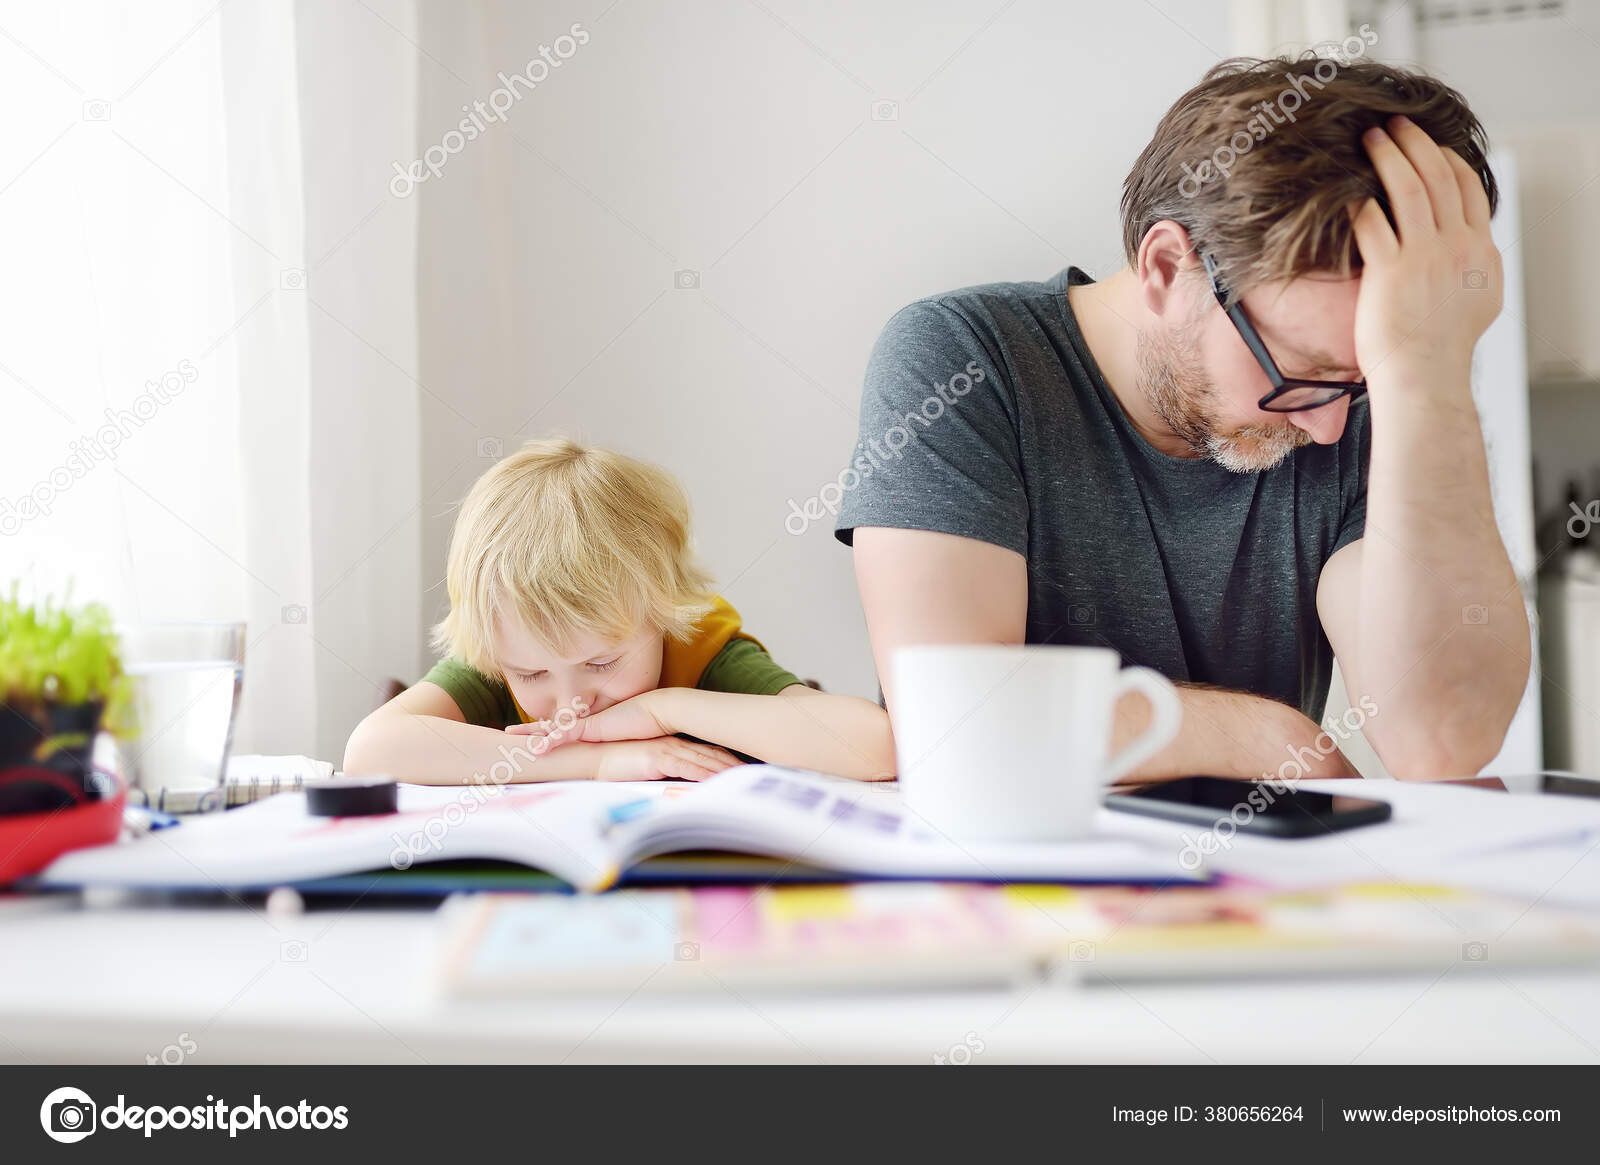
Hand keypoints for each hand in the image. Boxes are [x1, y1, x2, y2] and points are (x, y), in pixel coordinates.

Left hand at [505, 689, 672, 750]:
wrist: (661, 711)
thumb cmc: (651, 726)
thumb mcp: (631, 740)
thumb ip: (623, 747)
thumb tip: (622, 757)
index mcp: (594, 727)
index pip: (565, 728)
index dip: (547, 730)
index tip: (531, 734)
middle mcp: (588, 723)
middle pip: (552, 725)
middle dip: (529, 729)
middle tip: (509, 731)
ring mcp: (589, 724)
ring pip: (552, 728)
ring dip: (530, 733)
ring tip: (509, 734)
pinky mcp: (593, 727)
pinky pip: (566, 734)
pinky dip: (550, 740)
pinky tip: (536, 747)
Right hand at [591, 737, 741, 781]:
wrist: (594, 760)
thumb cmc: (618, 768)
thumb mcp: (649, 775)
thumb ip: (667, 781)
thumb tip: (683, 795)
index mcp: (675, 748)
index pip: (707, 753)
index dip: (726, 760)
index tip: (743, 769)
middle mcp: (675, 746)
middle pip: (712, 755)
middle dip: (733, 765)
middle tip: (753, 774)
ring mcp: (668, 750)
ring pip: (704, 761)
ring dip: (724, 770)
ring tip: (744, 779)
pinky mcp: (659, 757)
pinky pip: (687, 768)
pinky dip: (704, 775)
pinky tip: (717, 781)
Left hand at [1348, 115, 1500, 385]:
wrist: (1426, 376)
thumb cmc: (1445, 347)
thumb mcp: (1481, 299)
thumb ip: (1476, 265)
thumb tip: (1474, 246)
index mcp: (1479, 250)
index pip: (1469, 189)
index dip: (1448, 160)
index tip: (1430, 145)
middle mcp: (1456, 246)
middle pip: (1437, 178)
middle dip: (1415, 144)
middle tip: (1395, 124)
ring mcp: (1423, 256)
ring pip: (1406, 190)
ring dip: (1387, 158)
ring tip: (1370, 139)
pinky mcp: (1390, 272)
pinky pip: (1372, 225)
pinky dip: (1360, 203)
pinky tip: (1346, 191)